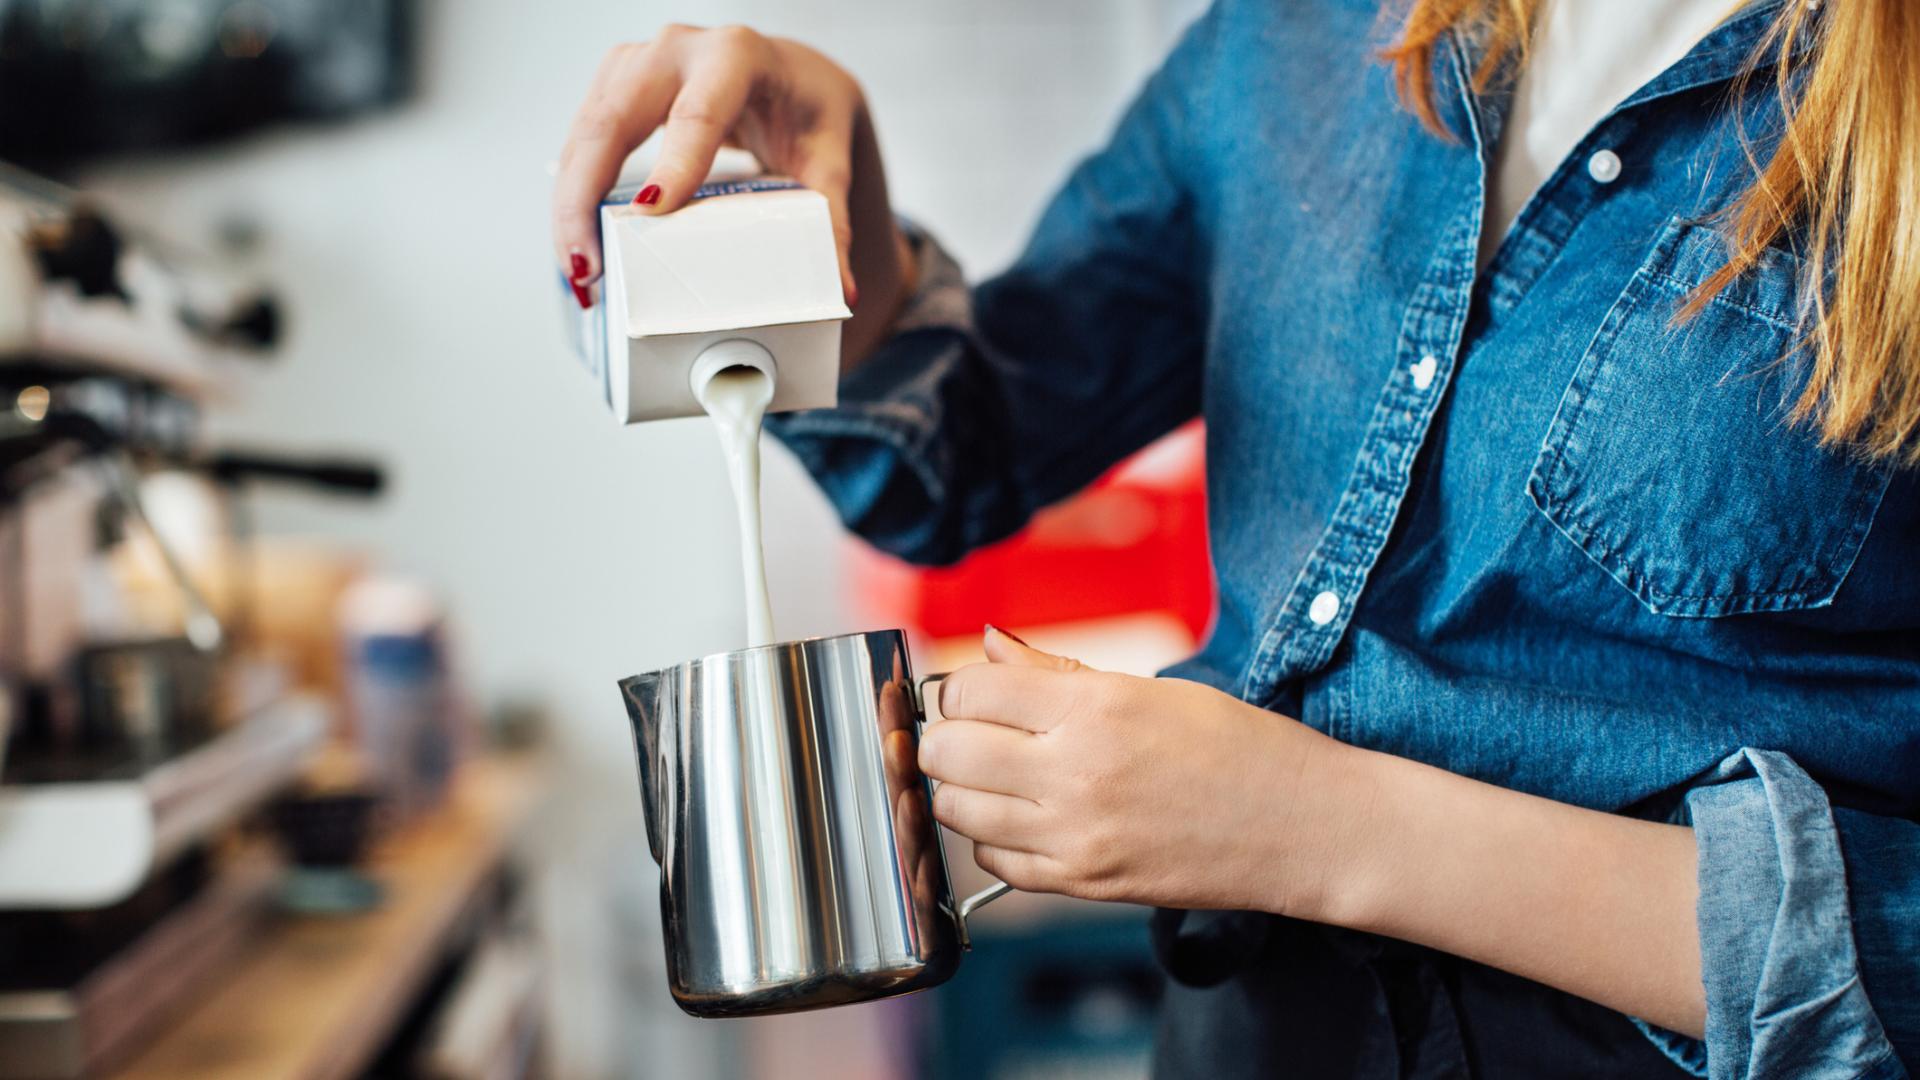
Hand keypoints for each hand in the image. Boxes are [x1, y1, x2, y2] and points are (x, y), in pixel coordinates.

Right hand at [552, 23, 913, 341]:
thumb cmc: (805, 110)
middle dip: (586, 196)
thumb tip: (840, 289)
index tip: (650, 213)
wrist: (791, 76)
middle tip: (586, 268)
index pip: (698, 111)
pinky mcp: (615, 86)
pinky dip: (573, 195)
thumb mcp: (828, 160)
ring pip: (583, 132)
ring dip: (569, 205)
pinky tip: (576, 244)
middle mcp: (678, 49)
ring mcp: (637, 63)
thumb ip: (832, 220)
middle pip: (613, 119)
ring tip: (578, 273)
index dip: (673, 162)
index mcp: (736, 56)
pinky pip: (581, 141)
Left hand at [919, 627, 1360, 912]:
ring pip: (955, 812)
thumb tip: (991, 643)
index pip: (969, 693)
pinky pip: (993, 862)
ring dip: (962, 789)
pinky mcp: (1083, 884)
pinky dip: (993, 838)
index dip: (960, 690)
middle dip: (946, 739)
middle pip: (946, 753)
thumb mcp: (1148, 690)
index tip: (976, 695)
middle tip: (973, 734)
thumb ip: (1056, 673)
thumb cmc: (1239, 748)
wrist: (1303, 828)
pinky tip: (1026, 818)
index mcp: (1094, 710)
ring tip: (997, 776)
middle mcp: (1075, 774)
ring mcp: (1075, 837)